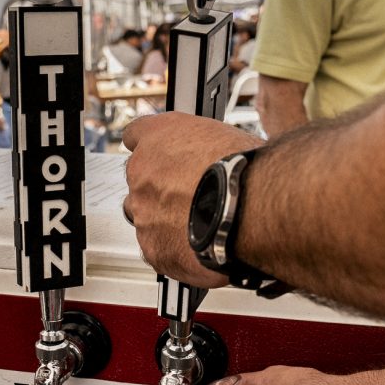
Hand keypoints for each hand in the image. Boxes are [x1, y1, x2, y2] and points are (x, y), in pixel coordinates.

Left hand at [121, 114, 260, 287]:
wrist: (249, 209)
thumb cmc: (244, 170)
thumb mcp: (224, 136)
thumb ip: (201, 144)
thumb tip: (212, 151)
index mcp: (157, 136)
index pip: (135, 135)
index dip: (150, 148)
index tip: (160, 156)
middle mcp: (142, 172)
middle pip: (139, 180)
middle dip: (160, 188)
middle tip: (191, 195)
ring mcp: (143, 211)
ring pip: (144, 216)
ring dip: (164, 219)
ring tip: (198, 223)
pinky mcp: (153, 247)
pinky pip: (157, 248)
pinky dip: (174, 249)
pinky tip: (201, 245)